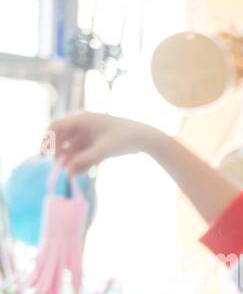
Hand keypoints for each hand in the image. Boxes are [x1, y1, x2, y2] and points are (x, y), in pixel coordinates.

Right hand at [47, 112, 165, 175]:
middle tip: (60, 167)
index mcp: (83, 120)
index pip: (56, 127)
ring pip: (74, 148)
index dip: (47, 140)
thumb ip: (85, 160)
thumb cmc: (125, 139)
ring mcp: (91, 135)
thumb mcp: (103, 150)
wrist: (147, 139)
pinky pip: (84, 153)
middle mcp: (84, 126)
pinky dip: (81, 161)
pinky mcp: (98, 144)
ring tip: (72, 173)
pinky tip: (80, 172)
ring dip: (71, 159)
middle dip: (60, 153)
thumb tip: (67, 171)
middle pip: (63, 138)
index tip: (44, 154)